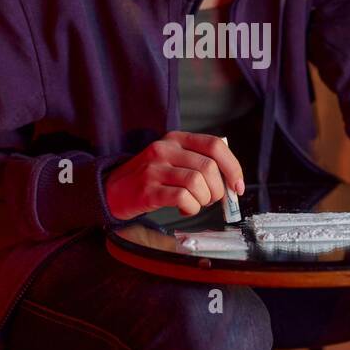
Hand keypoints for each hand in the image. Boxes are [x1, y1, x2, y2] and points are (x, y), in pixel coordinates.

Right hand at [105, 132, 245, 219]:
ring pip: (197, 183)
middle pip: (209, 167)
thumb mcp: (172, 160)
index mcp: (176, 139)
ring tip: (195, 203)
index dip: (233, 167)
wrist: (112, 190)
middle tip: (211, 200)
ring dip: (204, 200)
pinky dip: (191, 208)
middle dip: (218, 190)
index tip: (237, 186)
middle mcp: (165, 149)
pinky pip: (182, 198)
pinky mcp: (148, 190)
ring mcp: (155, 169)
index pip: (215, 146)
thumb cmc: (150, 178)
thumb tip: (231, 181)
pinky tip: (185, 209)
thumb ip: (199, 163)